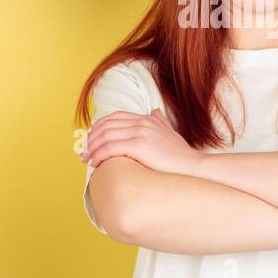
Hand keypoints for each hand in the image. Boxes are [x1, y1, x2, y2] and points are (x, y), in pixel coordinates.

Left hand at [80, 108, 206, 175]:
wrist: (193, 167)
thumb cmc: (181, 155)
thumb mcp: (170, 133)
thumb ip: (160, 121)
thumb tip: (155, 110)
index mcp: (146, 119)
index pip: (114, 117)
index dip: (99, 128)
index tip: (91, 141)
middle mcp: (142, 122)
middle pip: (106, 126)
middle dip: (91, 139)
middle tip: (84, 153)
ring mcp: (140, 132)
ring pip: (105, 136)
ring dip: (92, 149)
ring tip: (87, 160)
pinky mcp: (139, 145)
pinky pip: (111, 147)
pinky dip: (99, 155)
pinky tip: (96, 163)